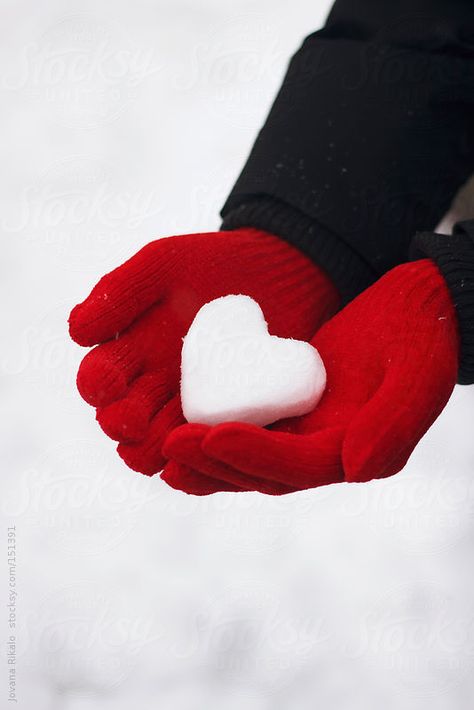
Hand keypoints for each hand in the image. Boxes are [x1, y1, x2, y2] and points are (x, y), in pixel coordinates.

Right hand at [69, 228, 338, 477]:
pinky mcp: (229, 421)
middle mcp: (151, 388)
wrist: (276, 273)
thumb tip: (77, 332)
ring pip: (159, 446)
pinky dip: (200, 459)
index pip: (99, 380)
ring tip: (167, 444)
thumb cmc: (212, 265)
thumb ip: (120, 291)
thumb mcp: (163, 265)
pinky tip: (206, 450)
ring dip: (154, 451)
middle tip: (133, 423)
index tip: (107, 385)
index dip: (97, 387)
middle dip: (122, 425)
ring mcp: (190, 408)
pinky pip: (208, 449)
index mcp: (128, 353)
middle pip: (123, 421)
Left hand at [162, 260, 458, 493]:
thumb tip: (353, 469)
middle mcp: (329, 453)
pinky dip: (216, 431)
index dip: (256, 455)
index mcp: (360, 452)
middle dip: (216, 463)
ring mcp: (308, 433)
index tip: (213, 435)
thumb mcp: (418, 373)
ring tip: (164, 447)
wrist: (419, 309)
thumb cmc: (424, 336)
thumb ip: (393, 423)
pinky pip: (249, 427)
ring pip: (249, 457)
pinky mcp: (292, 410)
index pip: (300, 465)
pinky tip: (182, 421)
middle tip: (170, 444)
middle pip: (264, 471)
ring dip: (207, 458)